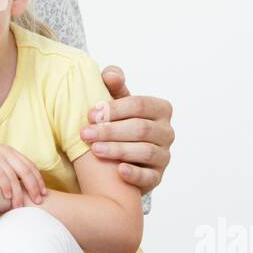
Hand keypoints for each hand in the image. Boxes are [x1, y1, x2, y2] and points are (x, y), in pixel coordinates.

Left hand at [81, 67, 173, 193]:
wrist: (120, 154)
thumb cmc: (118, 121)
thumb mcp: (117, 101)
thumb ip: (114, 84)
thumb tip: (111, 75)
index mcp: (160, 109)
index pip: (140, 105)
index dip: (114, 109)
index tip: (91, 114)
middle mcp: (166, 132)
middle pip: (141, 129)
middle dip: (110, 130)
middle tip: (85, 133)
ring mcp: (164, 155)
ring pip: (145, 151)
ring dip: (118, 150)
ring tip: (95, 149)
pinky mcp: (157, 177)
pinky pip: (149, 177)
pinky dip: (135, 174)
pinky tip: (119, 171)